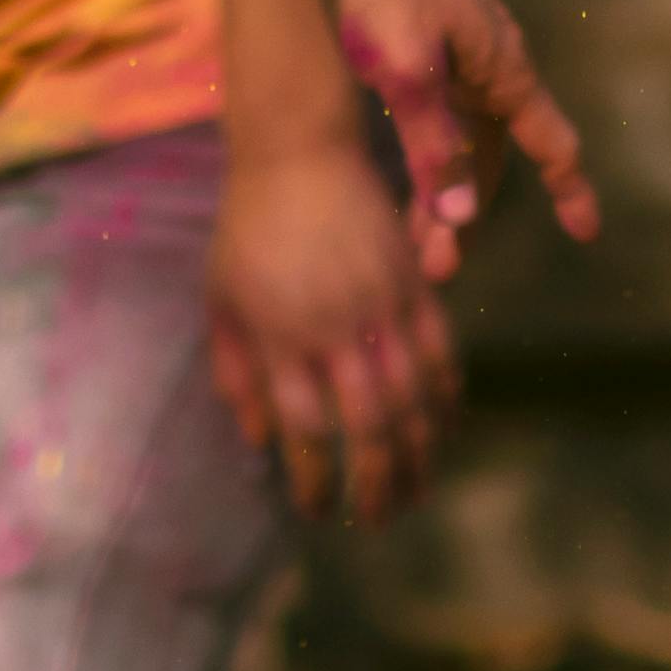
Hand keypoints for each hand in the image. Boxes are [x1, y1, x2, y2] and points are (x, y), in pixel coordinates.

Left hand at [206, 131, 463, 525]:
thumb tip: (258, 443)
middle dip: (378, 485)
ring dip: (421, 454)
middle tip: (380, 519)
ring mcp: (381, 304)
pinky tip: (447, 428)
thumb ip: (236, 375)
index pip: (305, 433)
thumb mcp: (222, 301)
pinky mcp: (413, 282)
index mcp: (280, 336)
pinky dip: (449, 398)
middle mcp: (334, 328)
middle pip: (370, 428)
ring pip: (415, 398)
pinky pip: (442, 353)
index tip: (319, 511)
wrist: (298, 150)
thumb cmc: (249, 229)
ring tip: (418, 491)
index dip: (317, 483)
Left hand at [321, 0, 599, 262]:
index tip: (586, 232)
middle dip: (467, 216)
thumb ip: (430, 144)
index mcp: (499, 65)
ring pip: (456, 137)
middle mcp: (485, 59)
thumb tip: (461, 219)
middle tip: (436, 271)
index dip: (569, 190)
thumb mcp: (403, 69)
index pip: (551, 141)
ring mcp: (449, 48)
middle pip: (490, 155)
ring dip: (435, 191)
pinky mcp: (410, 38)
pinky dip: (417, 154)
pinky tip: (389, 176)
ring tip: (404, 243)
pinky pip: (429, 114)